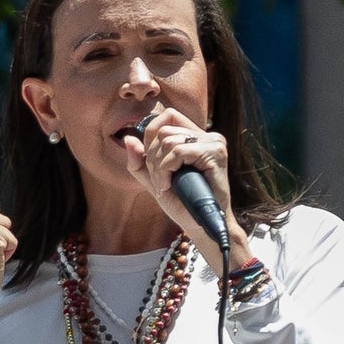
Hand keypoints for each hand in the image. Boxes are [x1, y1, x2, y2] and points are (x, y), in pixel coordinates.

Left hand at [124, 108, 249, 266]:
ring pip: (168, 141)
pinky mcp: (215, 152)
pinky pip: (178, 151)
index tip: (153, 166)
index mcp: (196, 137)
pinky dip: (166, 170)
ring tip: (165, 186)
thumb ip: (140, 161)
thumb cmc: (183, 205)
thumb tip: (128, 138)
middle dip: (152, 157)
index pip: (167, 116)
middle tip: (160, 181)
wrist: (202, 226)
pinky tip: (169, 186)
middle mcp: (207, 135)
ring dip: (158, 168)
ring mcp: (213, 142)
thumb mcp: (155, 180)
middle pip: (164, 129)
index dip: (151, 137)